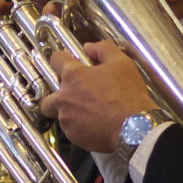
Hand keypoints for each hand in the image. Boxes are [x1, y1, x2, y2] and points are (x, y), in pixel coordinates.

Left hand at [40, 40, 155, 153]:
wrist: (134, 126)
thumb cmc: (128, 94)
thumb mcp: (121, 63)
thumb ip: (103, 49)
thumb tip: (89, 47)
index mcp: (73, 76)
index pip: (56, 60)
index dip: (61, 59)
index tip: (68, 62)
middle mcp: (64, 97)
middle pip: (48, 96)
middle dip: (57, 96)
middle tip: (75, 95)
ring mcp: (66, 118)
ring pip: (59, 114)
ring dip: (70, 112)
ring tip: (90, 111)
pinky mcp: (72, 135)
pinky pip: (70, 129)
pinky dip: (79, 126)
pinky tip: (95, 123)